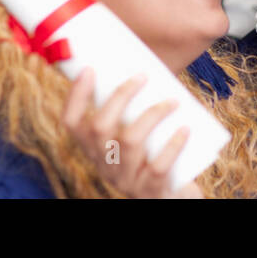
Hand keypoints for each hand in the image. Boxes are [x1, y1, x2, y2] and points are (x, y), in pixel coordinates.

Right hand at [61, 68, 203, 197]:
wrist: (175, 197)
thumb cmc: (156, 154)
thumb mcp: (138, 132)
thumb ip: (136, 106)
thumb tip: (146, 61)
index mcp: (94, 148)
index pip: (71, 123)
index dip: (75, 97)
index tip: (89, 69)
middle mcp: (104, 165)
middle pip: (99, 128)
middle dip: (121, 96)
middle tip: (143, 77)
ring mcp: (126, 179)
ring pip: (130, 142)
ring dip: (152, 115)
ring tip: (173, 101)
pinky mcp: (150, 190)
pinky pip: (158, 166)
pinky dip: (173, 145)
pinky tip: (185, 129)